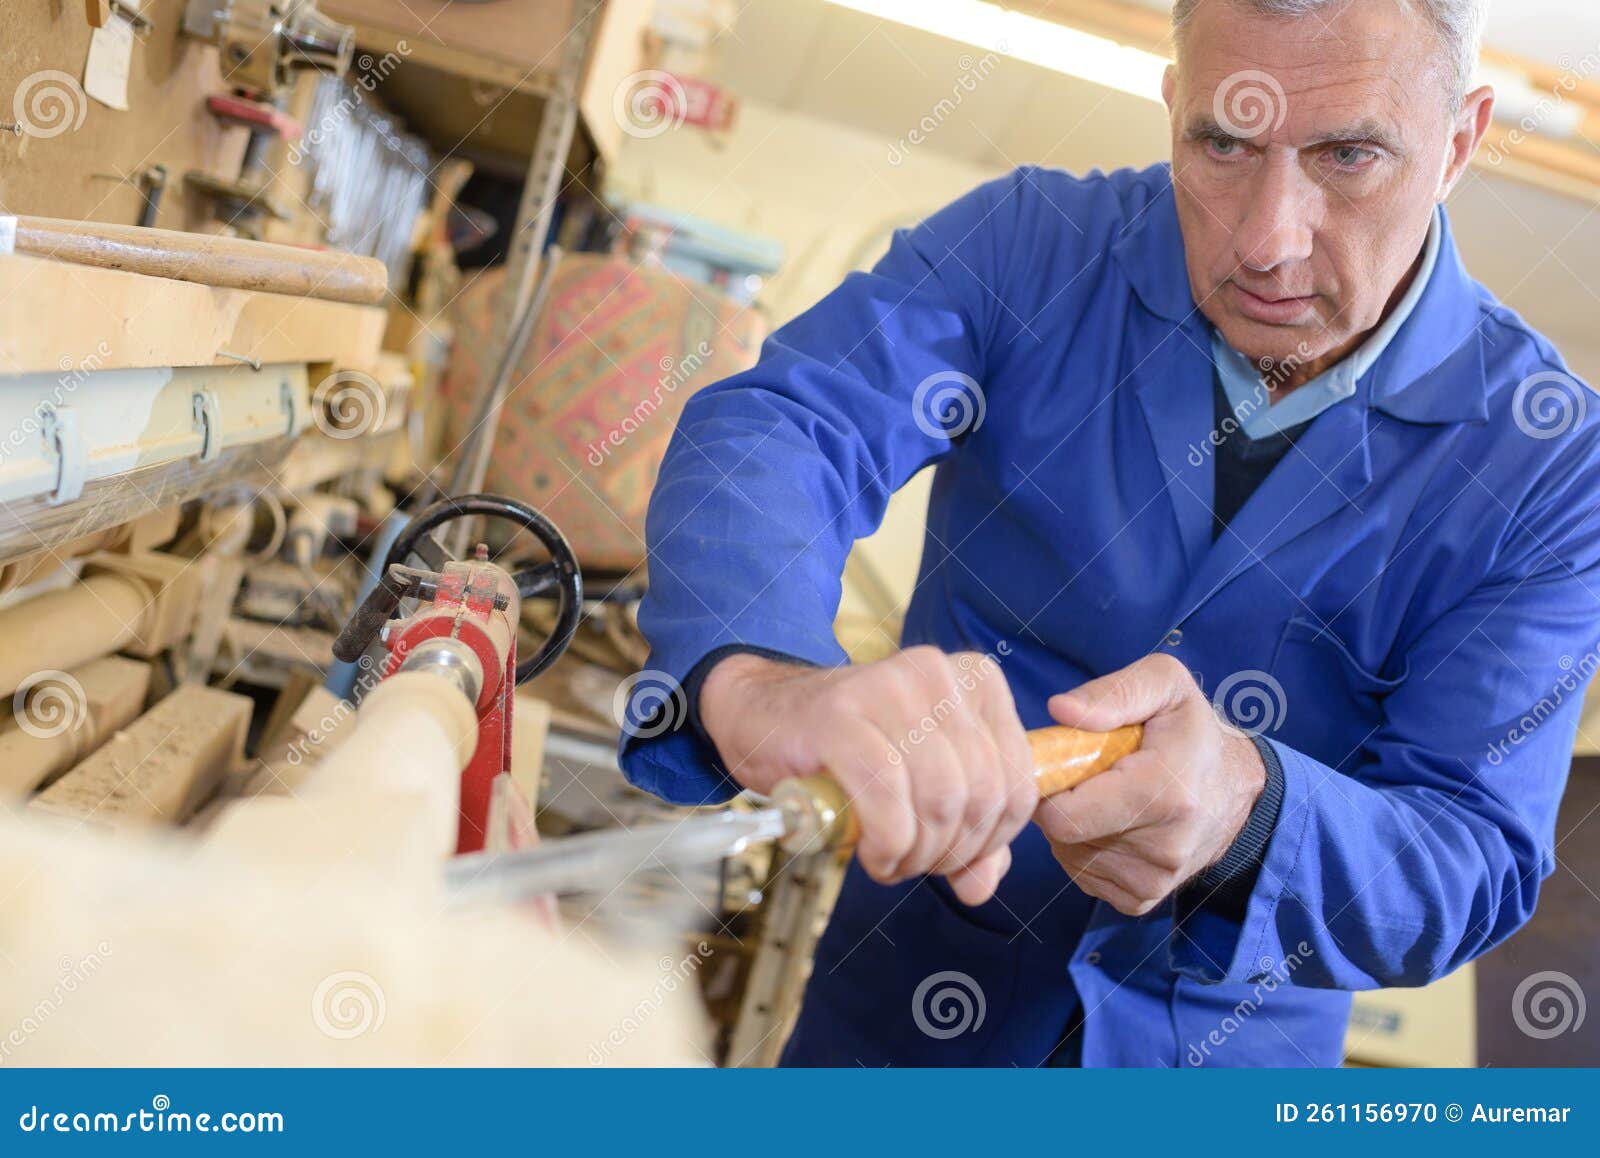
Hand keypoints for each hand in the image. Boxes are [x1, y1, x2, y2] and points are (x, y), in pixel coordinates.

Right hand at [698, 648, 1037, 904]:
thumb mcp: (922, 785)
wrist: (763, 715)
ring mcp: (890, 687)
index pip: (1020, 780)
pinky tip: (874, 856)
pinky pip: (887, 794)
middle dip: (953, 852)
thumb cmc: (848, 753)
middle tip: (915, 865)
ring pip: (940, 796)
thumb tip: (980, 887)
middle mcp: (939, 673)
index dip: (994, 840)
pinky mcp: (841, 714)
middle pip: (981, 792)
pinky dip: (888, 842)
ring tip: (892, 862)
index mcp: (977, 681)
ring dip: (918, 853)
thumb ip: (966, 834)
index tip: (956, 858)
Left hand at [1034, 654, 1265, 915]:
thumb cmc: (1189, 729)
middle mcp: (1163, 847)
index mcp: (1165, 793)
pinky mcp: (1142, 900)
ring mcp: (1153, 880)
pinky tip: (1111, 824)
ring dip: (1074, 826)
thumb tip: (1060, 711)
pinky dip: (1085, 849)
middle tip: (1087, 774)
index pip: (1064, 816)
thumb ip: (1113, 693)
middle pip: (1063, 835)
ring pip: (1069, 856)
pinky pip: (1084, 875)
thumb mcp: (1165, 684)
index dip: (1049, 787)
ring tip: (1105, 796)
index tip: (1065, 762)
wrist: (1233, 789)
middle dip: (1062, 801)